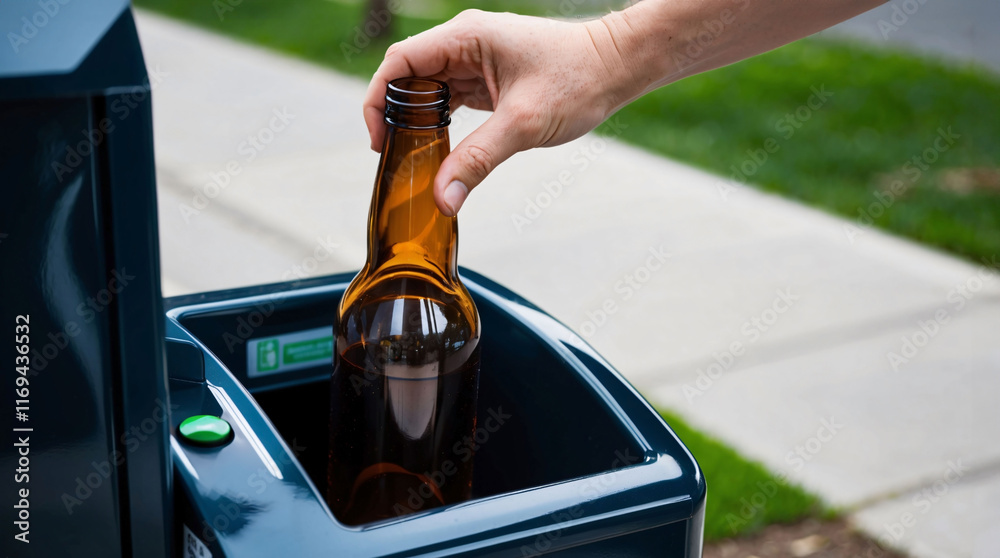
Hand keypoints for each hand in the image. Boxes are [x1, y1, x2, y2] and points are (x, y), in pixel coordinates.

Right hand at [363, 10, 629, 215]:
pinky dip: (439, 123)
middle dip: (394, 114)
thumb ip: (477, 161)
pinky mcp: (488, 77)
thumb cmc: (578, 80)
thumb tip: (442, 198)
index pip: (399, 62)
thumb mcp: (523, 125)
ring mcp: (476, 59)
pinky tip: (437, 149)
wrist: (617, 67)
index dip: (378, 99)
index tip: (379, 139)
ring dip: (417, 121)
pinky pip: (450, 98)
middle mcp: (465, 42)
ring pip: (428, 89)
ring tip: (411, 158)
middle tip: (393, 156)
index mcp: (465, 37)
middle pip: (408, 76)